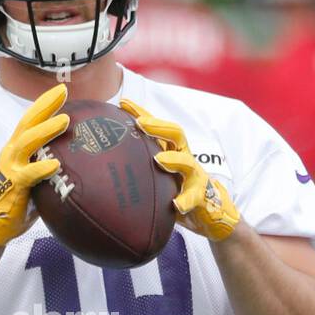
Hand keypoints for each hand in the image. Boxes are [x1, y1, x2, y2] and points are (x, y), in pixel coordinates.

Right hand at [0, 83, 68, 246]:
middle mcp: (12, 152)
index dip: (44, 104)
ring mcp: (11, 167)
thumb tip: (79, 162)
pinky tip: (55, 164)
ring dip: (46, 129)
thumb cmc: (18, 202)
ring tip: (64, 120)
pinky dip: (42, 167)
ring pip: (28, 142)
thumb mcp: (34, 178)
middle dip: (45, 105)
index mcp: (17, 149)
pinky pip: (29, 174)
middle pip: (28, 122)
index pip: (30, 120)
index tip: (61, 90)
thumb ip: (48, 166)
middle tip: (63, 91)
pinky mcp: (14, 185)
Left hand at [120, 98, 240, 241]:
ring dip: (174, 160)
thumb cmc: (177, 189)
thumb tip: (105, 159)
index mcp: (171, 150)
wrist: (209, 212)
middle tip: (141, 124)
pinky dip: (186, 200)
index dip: (141, 113)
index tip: (123, 103)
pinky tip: (177, 204)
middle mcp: (183, 157)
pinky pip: (194, 197)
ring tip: (159, 160)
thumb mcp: (158, 173)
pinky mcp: (201, 195)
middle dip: (159, 127)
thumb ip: (139, 164)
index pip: (157, 127)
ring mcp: (194, 176)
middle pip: (176, 135)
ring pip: (187, 163)